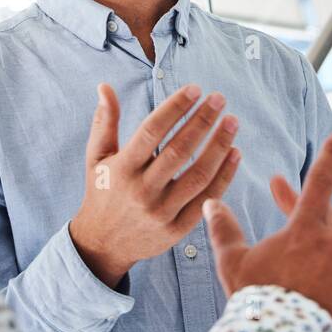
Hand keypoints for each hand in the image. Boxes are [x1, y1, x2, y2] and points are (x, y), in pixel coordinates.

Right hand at [70, 83, 240, 287]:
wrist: (102, 245)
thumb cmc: (101, 192)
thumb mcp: (96, 157)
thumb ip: (104, 122)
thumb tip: (105, 86)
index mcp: (122, 168)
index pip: (152, 131)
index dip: (174, 108)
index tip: (195, 89)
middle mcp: (142, 190)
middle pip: (178, 151)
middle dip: (202, 121)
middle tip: (219, 98)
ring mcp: (161, 212)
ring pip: (197, 175)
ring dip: (218, 146)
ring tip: (232, 121)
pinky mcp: (177, 230)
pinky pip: (206, 200)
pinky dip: (224, 176)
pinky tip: (235, 153)